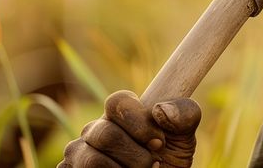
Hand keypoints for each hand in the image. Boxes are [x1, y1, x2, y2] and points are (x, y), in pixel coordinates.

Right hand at [59, 90, 200, 167]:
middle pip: (105, 134)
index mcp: (120, 113)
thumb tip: (161, 110)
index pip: (117, 101)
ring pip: (92, 159)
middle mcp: (94, 129)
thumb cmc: (168, 161)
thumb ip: (184, 116)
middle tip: (153, 165)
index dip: (140, 123)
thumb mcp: (184, 139)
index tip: (160, 142)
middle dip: (136, 155)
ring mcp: (77, 153)